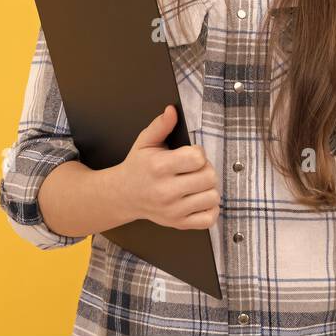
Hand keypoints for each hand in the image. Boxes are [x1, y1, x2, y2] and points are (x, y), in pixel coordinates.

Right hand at [117, 104, 219, 229]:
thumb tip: (172, 110)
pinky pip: (209, 219)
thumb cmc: (138, 166)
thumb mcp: (145, 142)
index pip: (197, 158)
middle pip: (209, 177)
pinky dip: (210, 208)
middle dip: (206, 169)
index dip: (198, 153)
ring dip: (209, 188)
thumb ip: (160, 125)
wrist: (123, 196)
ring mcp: (173, 211)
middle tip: (194, 169)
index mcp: (159, 167)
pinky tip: (199, 199)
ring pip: (213, 197)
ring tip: (196, 184)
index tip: (189, 154)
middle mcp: (166, 191)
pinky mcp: (178, 224)